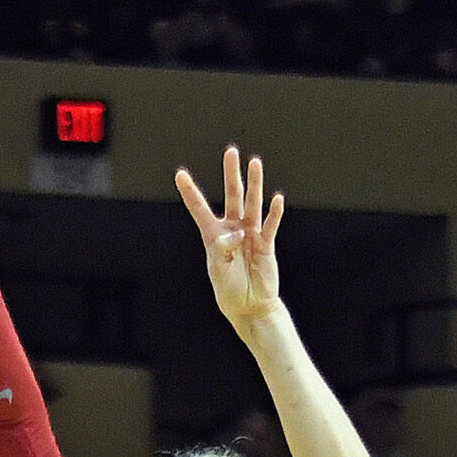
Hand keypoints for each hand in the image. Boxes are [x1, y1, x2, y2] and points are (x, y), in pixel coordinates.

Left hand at [176, 146, 284, 330]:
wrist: (249, 305)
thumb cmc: (229, 289)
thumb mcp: (218, 270)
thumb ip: (223, 249)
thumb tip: (238, 232)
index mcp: (214, 236)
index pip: (200, 209)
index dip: (191, 192)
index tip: (180, 174)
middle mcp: (233, 230)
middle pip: (232, 196)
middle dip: (231, 174)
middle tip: (231, 152)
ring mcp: (251, 234)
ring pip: (252, 204)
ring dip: (254, 184)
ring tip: (255, 163)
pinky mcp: (267, 243)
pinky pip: (270, 225)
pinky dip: (274, 213)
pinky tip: (276, 199)